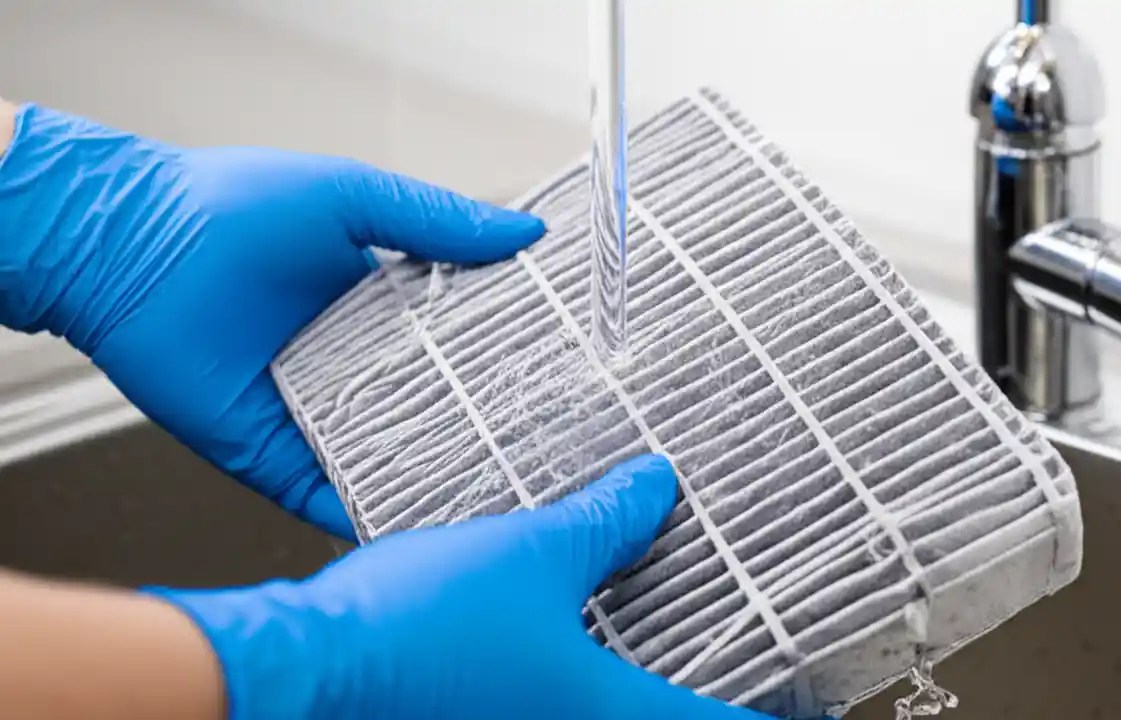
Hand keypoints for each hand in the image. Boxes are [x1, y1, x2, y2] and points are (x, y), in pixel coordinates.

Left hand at [0, 104, 543, 538]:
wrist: (126, 247)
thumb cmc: (232, 207)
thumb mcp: (352, 196)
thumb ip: (436, 220)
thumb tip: (525, 231)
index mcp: (380, 306)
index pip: (460, 344)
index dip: (508, 361)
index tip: (564, 378)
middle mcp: (354, 365)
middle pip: (435, 411)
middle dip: (484, 434)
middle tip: (549, 458)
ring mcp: (316, 414)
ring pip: (391, 460)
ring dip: (438, 483)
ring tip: (502, 509)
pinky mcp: (275, 456)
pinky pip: (330, 496)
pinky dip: (368, 515)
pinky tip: (417, 533)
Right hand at [149, 455, 773, 719]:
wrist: (301, 667)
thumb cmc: (406, 632)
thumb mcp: (529, 553)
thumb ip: (602, 524)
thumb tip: (653, 490)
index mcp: (598, 710)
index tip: (818, 715)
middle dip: (705, 699)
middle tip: (744, 669)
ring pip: (602, 712)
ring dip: (636, 685)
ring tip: (660, 642)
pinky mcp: (477, 717)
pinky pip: (550, 701)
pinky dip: (575, 672)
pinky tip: (565, 633)